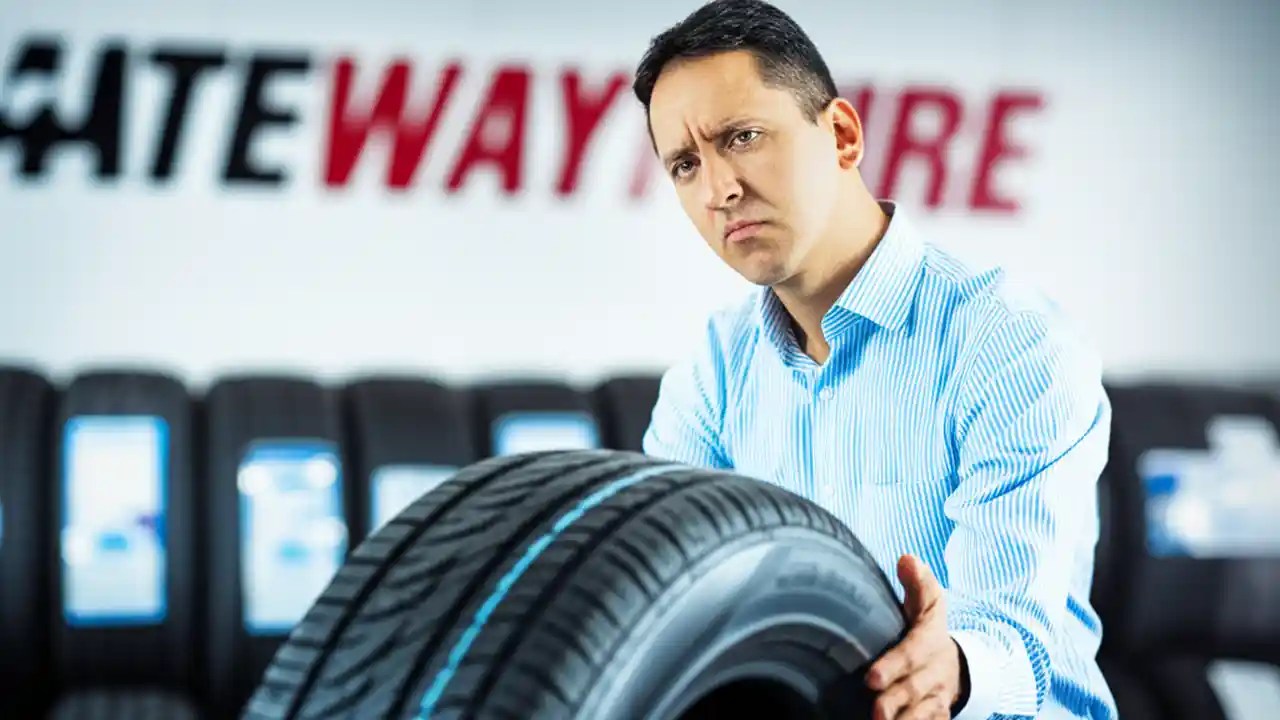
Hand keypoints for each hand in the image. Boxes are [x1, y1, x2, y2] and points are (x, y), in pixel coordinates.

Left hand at [865, 555, 965, 719]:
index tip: (872, 678)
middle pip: (916, 688)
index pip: (912, 653)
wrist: (956, 666)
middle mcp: (934, 672)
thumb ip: (918, 584)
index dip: (894, 666)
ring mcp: (935, 697)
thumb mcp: (928, 605)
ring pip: (924, 713)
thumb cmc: (927, 631)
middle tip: (876, 710)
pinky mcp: (935, 716)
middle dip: (896, 699)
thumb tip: (907, 559)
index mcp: (930, 641)